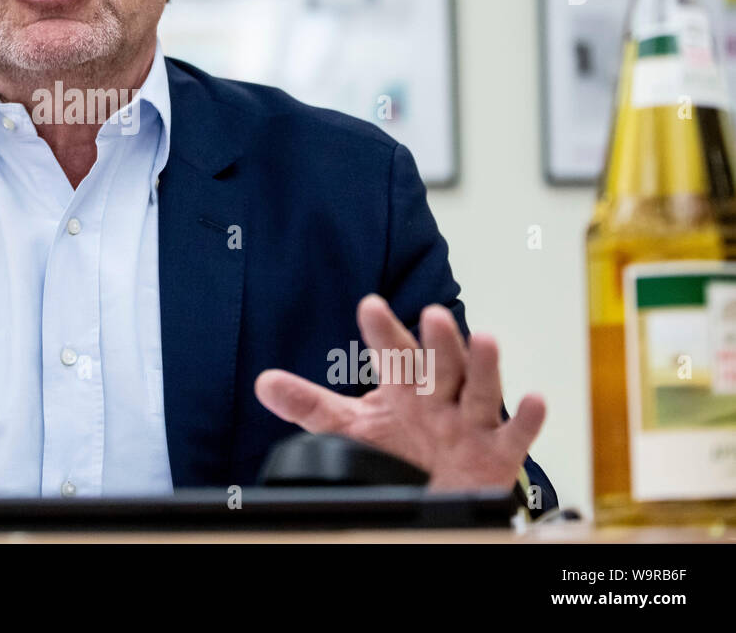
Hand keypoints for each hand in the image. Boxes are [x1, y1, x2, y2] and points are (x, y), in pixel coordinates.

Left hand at [254, 294, 544, 491]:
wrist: (436, 493)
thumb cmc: (400, 451)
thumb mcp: (351, 427)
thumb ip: (310, 404)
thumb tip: (265, 383)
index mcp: (406, 387)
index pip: (392, 354)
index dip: (382, 332)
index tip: (369, 306)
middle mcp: (441, 398)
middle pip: (440, 366)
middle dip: (438, 343)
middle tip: (432, 314)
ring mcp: (472, 422)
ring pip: (480, 390)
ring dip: (486, 366)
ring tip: (487, 339)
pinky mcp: (498, 453)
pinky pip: (516, 436)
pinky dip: (528, 419)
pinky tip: (535, 399)